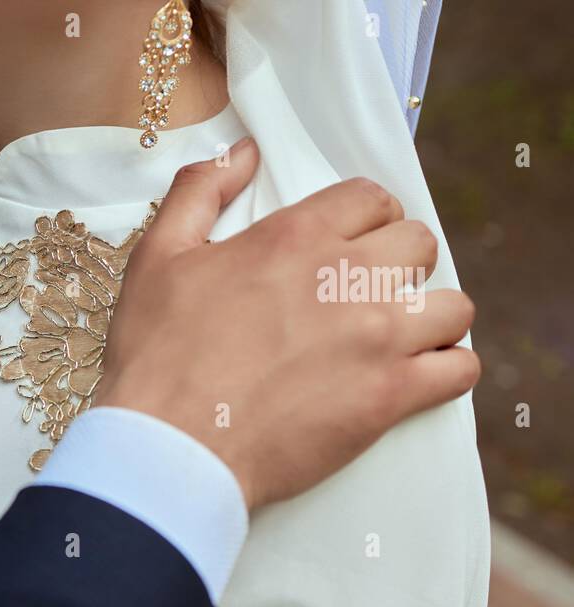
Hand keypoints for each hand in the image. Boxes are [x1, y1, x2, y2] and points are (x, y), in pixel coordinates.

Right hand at [95, 138, 479, 510]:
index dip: (366, 219)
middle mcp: (346, 277)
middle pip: (419, 244)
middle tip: (364, 295)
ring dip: (429, 318)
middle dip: (398, 264)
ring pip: (452, 306)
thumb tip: (244, 152)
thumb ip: (200, 192)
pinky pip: (459, 370)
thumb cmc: (155, 356)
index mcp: (294, 237)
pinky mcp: (389, 396)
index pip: (371, 199)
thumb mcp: (157, 258)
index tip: (351, 246)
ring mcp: (376, 338)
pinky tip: (416, 378)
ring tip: (397, 339)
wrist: (169, 445)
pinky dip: (446, 371)